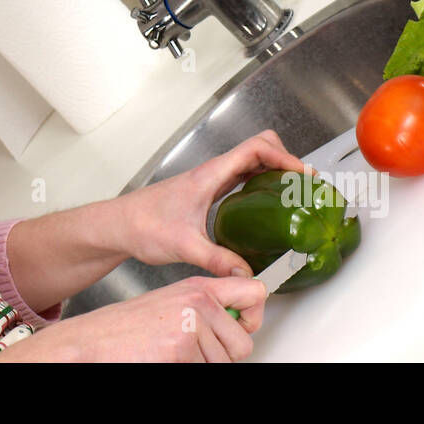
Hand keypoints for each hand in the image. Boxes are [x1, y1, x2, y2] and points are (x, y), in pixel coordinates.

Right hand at [0, 275, 268, 361]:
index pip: (254, 290)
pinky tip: (163, 360)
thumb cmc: (126, 328)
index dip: (255, 315)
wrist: (91, 341)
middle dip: (222, 356)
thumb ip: (205, 307)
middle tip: (191, 351)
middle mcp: (199, 301)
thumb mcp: (171, 304)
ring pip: (224, 364)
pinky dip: (183, 370)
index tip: (246, 324)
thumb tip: (242, 322)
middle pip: (243, 343)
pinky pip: (203, 372)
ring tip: (171, 354)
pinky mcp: (181, 350)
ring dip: (201, 366)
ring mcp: (191, 325)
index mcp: (198, 287)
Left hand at [112, 130, 315, 278]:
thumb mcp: (184, 246)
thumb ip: (218, 261)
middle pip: (258, 149)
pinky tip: (266, 204)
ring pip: (250, 162)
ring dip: (274, 169)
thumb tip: (247, 274)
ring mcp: (210, 181)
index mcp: (209, 175)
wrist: (119, 225)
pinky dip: (260, 182)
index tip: (302, 174)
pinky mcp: (207, 193)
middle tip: (303, 183)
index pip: (255, 149)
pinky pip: (241, 178)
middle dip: (285, 159)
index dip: (283, 157)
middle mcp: (212, 173)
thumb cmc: (142, 225)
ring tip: (293, 191)